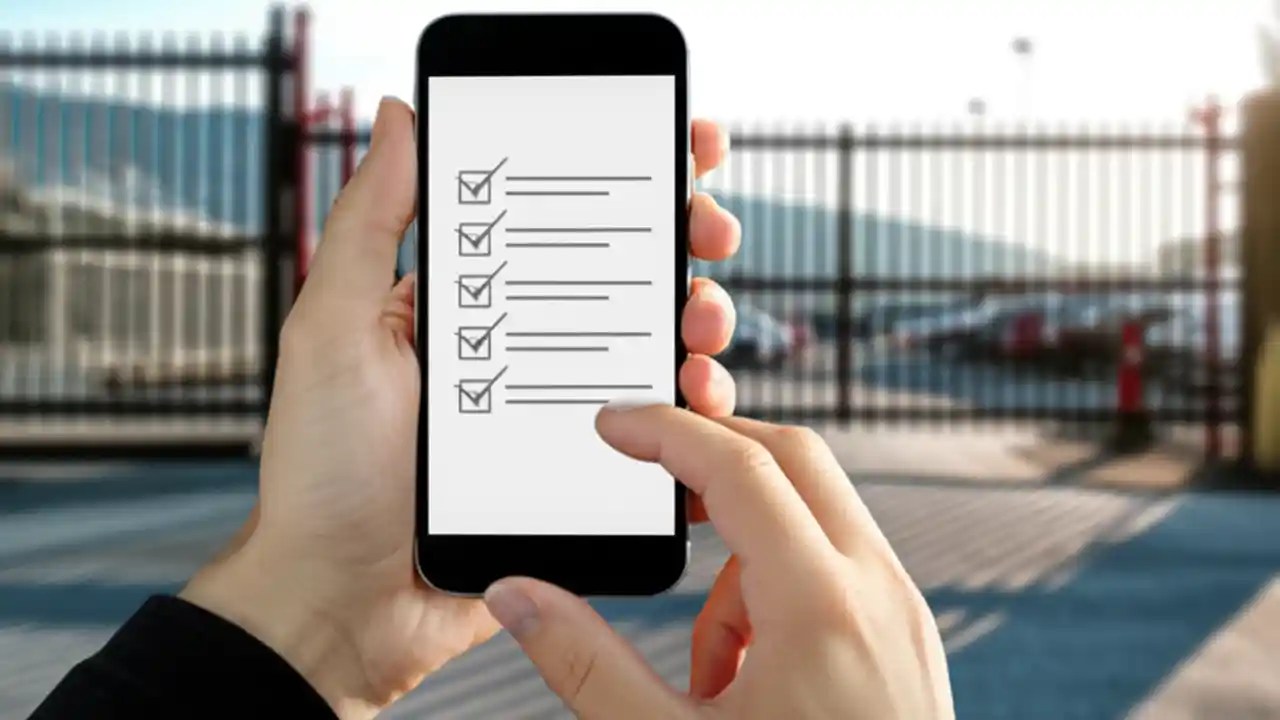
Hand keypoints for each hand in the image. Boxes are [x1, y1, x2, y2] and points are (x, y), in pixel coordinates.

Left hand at [176, 98, 742, 718]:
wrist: (341, 605)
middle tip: (710, 239)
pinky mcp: (585, 484)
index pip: (559, 225)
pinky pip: (660, 446)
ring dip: (700, 332)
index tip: (682, 154)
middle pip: (627, 285)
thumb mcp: (331, 329)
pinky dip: (697, 426)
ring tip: (700, 339)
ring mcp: (559, 421)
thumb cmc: (323, 472)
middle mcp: (521, 356)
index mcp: (467, 308)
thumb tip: (400, 117)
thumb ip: (369, 223)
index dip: (628, 183)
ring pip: (656, 360)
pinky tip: (706, 414)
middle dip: (683, 249)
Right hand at [484, 405, 954, 719]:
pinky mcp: (906, 634)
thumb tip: (517, 597)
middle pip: (795, 457)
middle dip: (714, 459)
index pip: (739, 465)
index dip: (664, 432)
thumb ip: (584, 663)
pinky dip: (782, 586)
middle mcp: (877, 589)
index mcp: (822, 605)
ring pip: (817, 514)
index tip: (612, 425)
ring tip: (712, 664)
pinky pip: (836, 566)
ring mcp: (902, 610)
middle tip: (653, 488)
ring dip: (745, 549)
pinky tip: (752, 677)